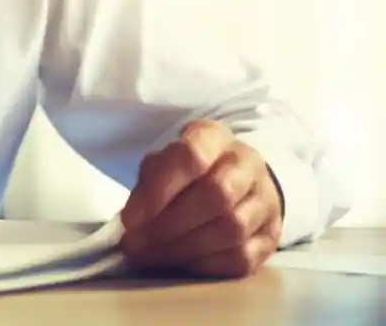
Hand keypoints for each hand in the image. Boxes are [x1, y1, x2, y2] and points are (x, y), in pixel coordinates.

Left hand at [119, 120, 283, 276]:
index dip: (159, 190)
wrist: (239, 181)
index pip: (191, 156)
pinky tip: (181, 263)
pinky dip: (206, 264)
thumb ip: (148, 184)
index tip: (130, 219)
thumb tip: (133, 221)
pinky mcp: (272, 235)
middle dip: (168, 226)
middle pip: (216, 196)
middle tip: (135, 245)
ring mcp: (266, 200)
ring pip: (231, 229)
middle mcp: (247, 164)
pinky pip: (242, 257)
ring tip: (152, 256)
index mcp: (214, 137)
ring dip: (184, 249)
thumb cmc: (190, 172)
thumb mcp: (164, 163)